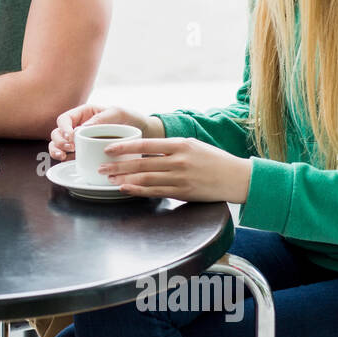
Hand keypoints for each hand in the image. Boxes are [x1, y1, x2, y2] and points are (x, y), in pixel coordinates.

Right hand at [48, 104, 164, 160]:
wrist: (142, 134)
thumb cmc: (130, 119)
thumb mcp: (118, 113)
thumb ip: (102, 118)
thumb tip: (82, 128)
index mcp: (84, 114)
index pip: (65, 118)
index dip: (63, 127)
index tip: (70, 136)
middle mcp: (78, 127)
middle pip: (57, 132)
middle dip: (58, 140)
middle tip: (69, 148)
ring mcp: (79, 141)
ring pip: (58, 144)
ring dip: (55, 150)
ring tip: (62, 157)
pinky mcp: (83, 153)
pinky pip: (68, 156)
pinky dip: (62, 159)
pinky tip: (65, 161)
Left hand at [100, 136, 253, 202]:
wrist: (237, 177)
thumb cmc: (213, 160)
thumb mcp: (192, 145)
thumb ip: (169, 147)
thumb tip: (143, 150)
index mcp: (180, 144)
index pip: (145, 144)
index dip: (124, 147)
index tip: (108, 149)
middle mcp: (179, 160)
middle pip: (142, 162)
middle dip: (118, 165)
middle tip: (101, 167)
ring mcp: (181, 177)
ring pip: (146, 178)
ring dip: (125, 178)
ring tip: (109, 179)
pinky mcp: (184, 192)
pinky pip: (156, 191)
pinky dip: (138, 190)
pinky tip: (126, 188)